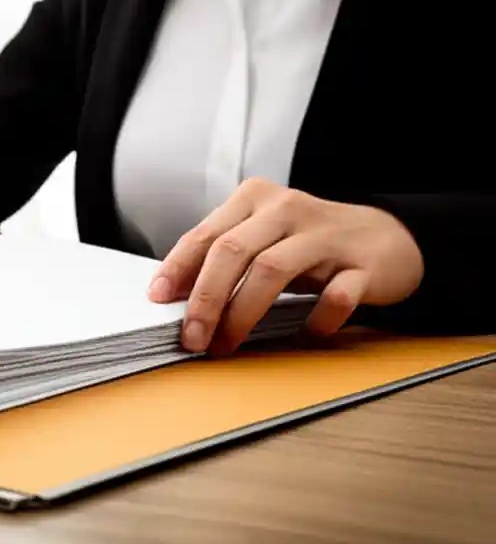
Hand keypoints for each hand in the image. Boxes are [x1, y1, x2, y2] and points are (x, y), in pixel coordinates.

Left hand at [148, 178, 423, 355]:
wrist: (387, 238)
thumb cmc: (308, 243)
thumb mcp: (262, 238)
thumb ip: (222, 257)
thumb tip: (173, 296)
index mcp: (255, 199)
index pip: (206, 234)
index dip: (178, 269)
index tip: (157, 299)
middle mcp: (287, 208)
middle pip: (233, 251)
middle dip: (206, 299)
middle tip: (191, 337)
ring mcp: (327, 235)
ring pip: (272, 270)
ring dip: (242, 313)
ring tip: (226, 344)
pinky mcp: (363, 264)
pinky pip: (335, 296)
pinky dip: (316, 319)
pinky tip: (305, 334)